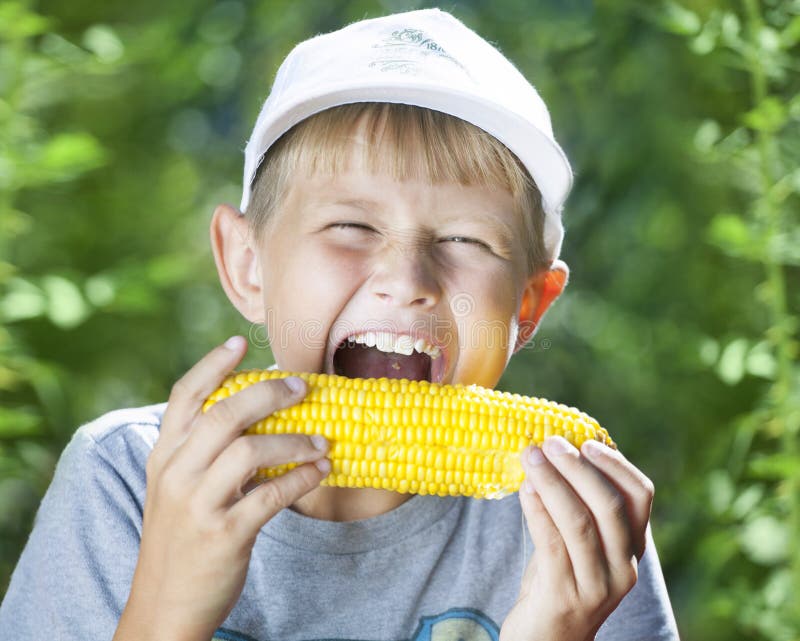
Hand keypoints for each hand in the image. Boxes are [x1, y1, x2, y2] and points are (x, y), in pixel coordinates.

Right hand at [114, 337, 330, 640]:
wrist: (165, 605)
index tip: (240, 343)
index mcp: (163, 455)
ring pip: (251, 450)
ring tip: (322, 440)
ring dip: (295, 440)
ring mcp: (198, 504)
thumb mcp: (178, 489)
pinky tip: (321, 472)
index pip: (185, 396)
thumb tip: (261, 416)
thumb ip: (204, 452)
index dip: (213, 364)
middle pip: (225, 413)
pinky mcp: (224, 534)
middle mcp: (176, 473)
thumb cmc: (181, 538)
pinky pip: (272, 495)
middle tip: (302, 387)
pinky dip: (303, 478)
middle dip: (269, 393)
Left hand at [500, 436, 653, 640]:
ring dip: (553, 482)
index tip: (586, 440)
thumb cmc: (558, 581)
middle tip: (548, 441)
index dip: (616, 464)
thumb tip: (557, 448)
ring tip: (530, 456)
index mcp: (631, 547)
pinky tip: (524, 488)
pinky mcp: (565, 597)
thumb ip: (577, 504)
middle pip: (609, 505)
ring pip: (580, 523)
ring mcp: (597, 586)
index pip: (640, 496)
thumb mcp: (577, 541)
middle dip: (577, 467)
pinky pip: (553, 545)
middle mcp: (623, 567)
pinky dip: (538, 510)